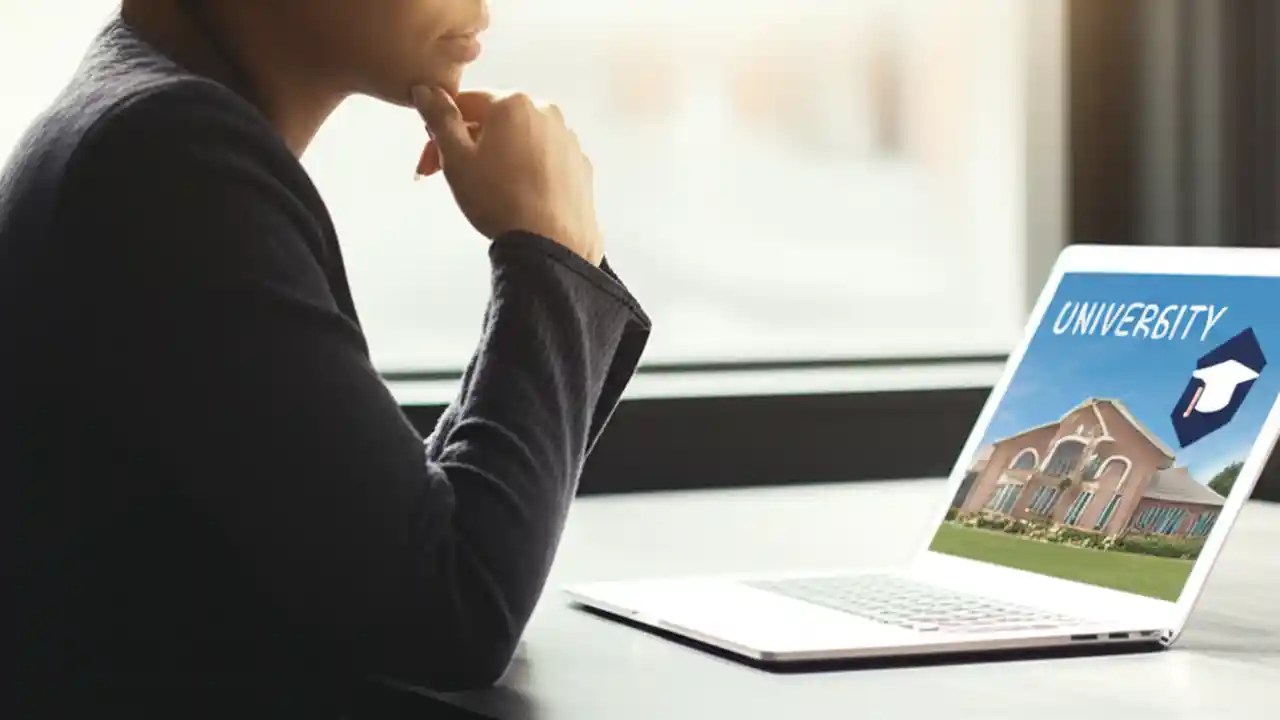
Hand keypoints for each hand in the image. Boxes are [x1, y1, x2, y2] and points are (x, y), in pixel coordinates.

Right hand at [412, 86, 603, 266]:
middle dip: (469, 145)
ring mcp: (568, 139)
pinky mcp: (581, 166)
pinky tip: (519, 196)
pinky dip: (528, 171)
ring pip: (522, 139)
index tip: (430, 160)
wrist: (552, 244)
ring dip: (499, 156)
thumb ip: (440, 119)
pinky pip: (545, 160)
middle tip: (453, 177)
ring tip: (487, 190)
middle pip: (495, 120)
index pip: (464, 103)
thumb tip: (426, 90)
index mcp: (512, 103)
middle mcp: (546, 112)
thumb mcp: (456, 158)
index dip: (439, 130)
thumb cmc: (498, 199)